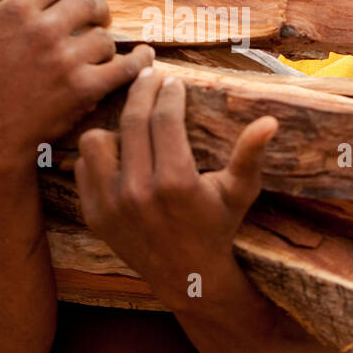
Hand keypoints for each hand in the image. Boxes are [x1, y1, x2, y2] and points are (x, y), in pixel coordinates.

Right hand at [0, 0, 153, 168]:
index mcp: (15, 9)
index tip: (65, 8)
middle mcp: (42, 29)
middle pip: (87, 3)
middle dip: (93, 12)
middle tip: (94, 22)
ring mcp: (65, 59)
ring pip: (104, 37)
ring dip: (101, 46)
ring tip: (92, 56)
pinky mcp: (84, 88)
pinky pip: (125, 66)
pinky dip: (139, 61)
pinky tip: (144, 57)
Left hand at [73, 67, 278, 303]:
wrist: (187, 276)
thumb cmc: (217, 226)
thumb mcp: (239, 192)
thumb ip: (250, 155)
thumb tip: (270, 120)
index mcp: (176, 181)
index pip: (165, 118)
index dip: (169, 92)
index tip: (173, 80)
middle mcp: (138, 192)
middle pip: (132, 121)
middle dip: (142, 91)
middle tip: (149, 77)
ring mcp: (111, 204)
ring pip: (95, 140)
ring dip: (113, 128)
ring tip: (132, 124)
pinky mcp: (93, 214)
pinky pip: (82, 167)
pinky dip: (99, 158)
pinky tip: (120, 155)